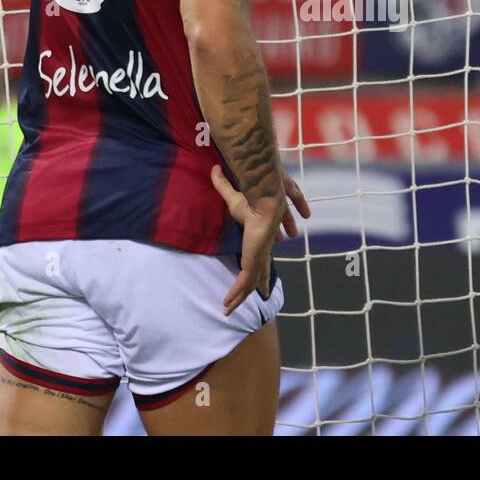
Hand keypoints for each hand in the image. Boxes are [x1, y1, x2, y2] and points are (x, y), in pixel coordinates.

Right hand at [211, 165, 312, 315]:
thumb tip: (213, 168)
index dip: (258, 272)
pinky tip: (228, 305)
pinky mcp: (253, 263)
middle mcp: (260, 254)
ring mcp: (257, 261)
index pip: (258, 261)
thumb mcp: (232, 197)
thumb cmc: (253, 199)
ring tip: (227, 310)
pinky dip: (235, 295)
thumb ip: (222, 186)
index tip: (259, 281)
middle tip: (244, 303)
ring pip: (248, 286)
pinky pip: (243, 284)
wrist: (266, 203)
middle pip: (256, 278)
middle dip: (250, 292)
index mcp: (258, 242)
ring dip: (237, 299)